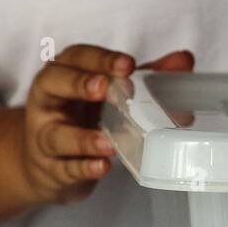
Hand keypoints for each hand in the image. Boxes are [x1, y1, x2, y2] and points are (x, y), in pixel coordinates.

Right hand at [12, 46, 193, 208]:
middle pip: (52, 84)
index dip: (100, 59)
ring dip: (83, 138)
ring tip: (108, 141)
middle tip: (104, 88)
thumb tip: (183, 60)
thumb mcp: (113, 93)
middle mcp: (49, 102)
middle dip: (78, 84)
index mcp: (65, 75)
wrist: (52, 163)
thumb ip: (147, 75)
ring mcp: (45, 137)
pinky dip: (84, 168)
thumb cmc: (85, 117)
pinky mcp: (51, 169)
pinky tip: (103, 167)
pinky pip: (64, 168)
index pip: (75, 58)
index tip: (127, 64)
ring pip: (55, 134)